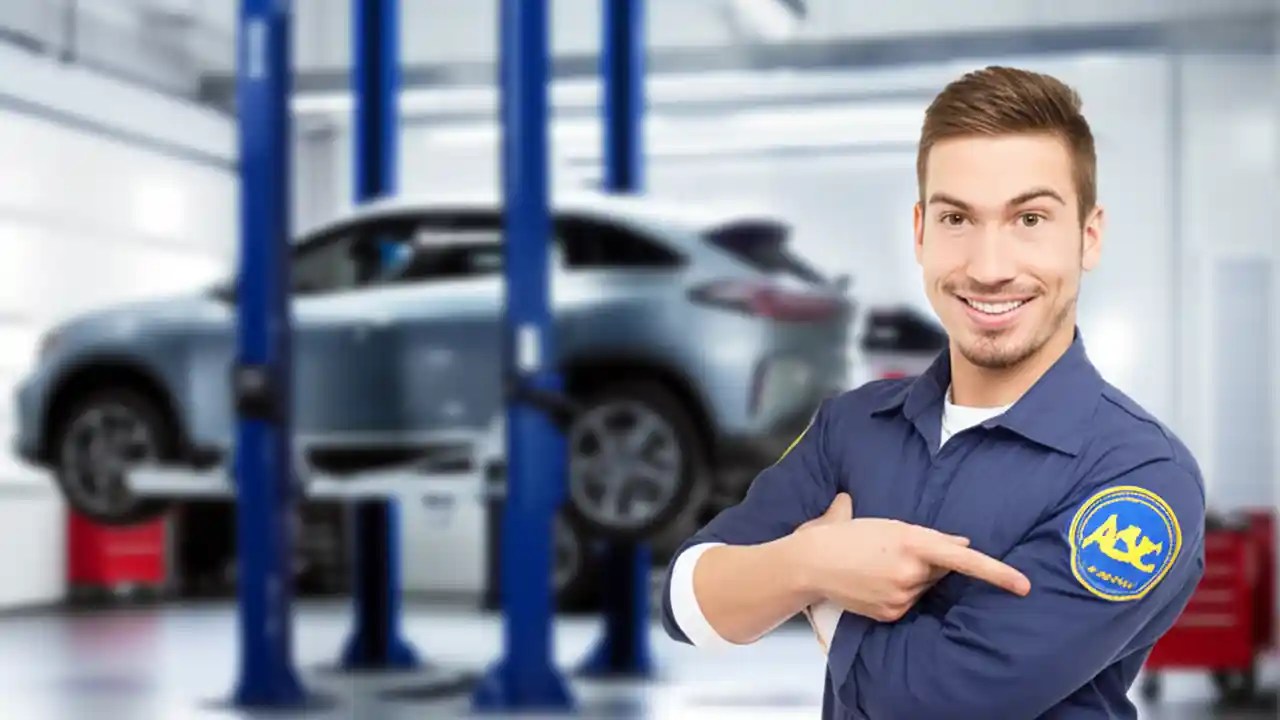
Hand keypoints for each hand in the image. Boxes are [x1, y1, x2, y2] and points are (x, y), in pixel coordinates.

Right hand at [791, 495, 1030, 621]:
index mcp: (911, 540)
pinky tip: (874, 582)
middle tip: (894, 550)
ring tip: (877, 565)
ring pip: (924, 586)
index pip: (964, 559)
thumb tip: (960, 543)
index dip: (998, 572)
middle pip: (941, 569)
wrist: (810, 562)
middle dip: (929, 560)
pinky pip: (909, 602)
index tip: (1023, 584)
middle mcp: (910, 570)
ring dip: (912, 577)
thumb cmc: (845, 534)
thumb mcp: (887, 524)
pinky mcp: (891, 613)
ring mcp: (901, 595)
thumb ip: (928, 534)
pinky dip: (899, 593)